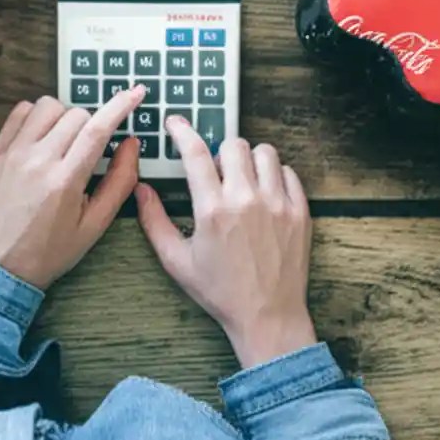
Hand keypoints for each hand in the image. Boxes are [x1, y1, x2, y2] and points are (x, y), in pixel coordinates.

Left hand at [0, 88, 146, 288]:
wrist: (0, 266)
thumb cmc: (51, 250)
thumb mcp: (94, 225)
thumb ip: (119, 182)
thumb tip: (133, 144)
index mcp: (65, 181)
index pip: (98, 129)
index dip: (121, 105)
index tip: (137, 92)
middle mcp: (37, 161)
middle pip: (77, 114)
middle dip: (93, 126)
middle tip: (90, 152)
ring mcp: (12, 154)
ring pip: (48, 106)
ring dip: (65, 117)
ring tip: (65, 142)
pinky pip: (20, 112)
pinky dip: (37, 116)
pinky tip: (43, 137)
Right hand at [136, 116, 316, 367]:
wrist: (267, 316)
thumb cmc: (221, 292)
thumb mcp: (177, 261)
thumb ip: (154, 221)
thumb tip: (140, 189)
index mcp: (212, 210)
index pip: (195, 154)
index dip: (182, 131)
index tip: (176, 123)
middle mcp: (246, 200)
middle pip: (233, 144)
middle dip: (220, 151)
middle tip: (217, 171)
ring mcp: (277, 204)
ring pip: (265, 153)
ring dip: (250, 160)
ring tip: (243, 180)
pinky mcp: (299, 212)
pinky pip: (289, 174)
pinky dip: (275, 176)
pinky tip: (265, 195)